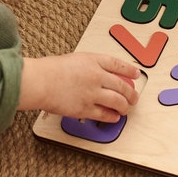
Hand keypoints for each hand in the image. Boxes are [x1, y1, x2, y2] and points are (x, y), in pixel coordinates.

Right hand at [18, 53, 140, 121]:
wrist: (40, 81)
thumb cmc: (52, 70)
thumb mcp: (76, 59)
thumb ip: (90, 66)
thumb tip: (101, 75)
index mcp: (94, 60)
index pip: (118, 64)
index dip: (130, 70)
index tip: (136, 74)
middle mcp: (97, 76)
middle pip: (122, 85)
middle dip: (131, 93)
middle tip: (134, 97)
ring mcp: (93, 93)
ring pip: (117, 101)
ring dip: (124, 106)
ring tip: (125, 109)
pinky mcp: (86, 108)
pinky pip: (105, 114)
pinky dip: (112, 116)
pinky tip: (114, 117)